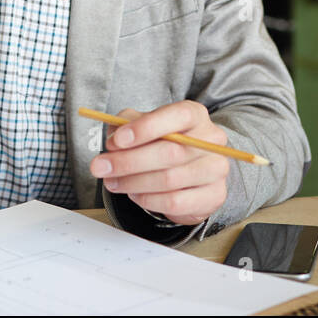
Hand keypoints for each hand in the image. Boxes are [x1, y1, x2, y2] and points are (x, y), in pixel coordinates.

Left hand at [89, 100, 229, 225]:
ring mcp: (216, 169)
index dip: (145, 128)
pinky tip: (134, 194)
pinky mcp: (214, 195)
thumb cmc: (165, 143)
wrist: (192, 173)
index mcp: (195, 115)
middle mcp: (212, 140)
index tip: (116, 141)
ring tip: (113, 182)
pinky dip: (148, 200)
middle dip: (129, 161)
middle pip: (170, 152)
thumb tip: (114, 138)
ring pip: (170, 180)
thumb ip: (128, 125)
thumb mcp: (145, 126)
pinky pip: (175, 202)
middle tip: (100, 167)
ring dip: (133, 183)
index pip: (177, 116)